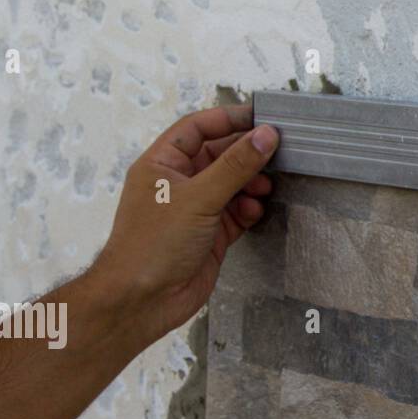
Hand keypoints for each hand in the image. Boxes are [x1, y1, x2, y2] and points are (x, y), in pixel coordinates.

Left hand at [91, 105, 278, 343]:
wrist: (142, 301)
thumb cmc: (152, 244)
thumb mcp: (198, 197)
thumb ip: (236, 165)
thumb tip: (266, 135)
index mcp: (162, 164)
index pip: (197, 128)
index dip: (228, 119)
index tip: (261, 117)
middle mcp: (178, 184)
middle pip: (220, 155)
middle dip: (246, 155)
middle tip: (276, 153)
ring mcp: (195, 209)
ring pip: (232, 184)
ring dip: (251, 183)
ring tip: (264, 187)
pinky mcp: (210, 233)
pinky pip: (237, 211)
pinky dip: (249, 209)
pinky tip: (253, 212)